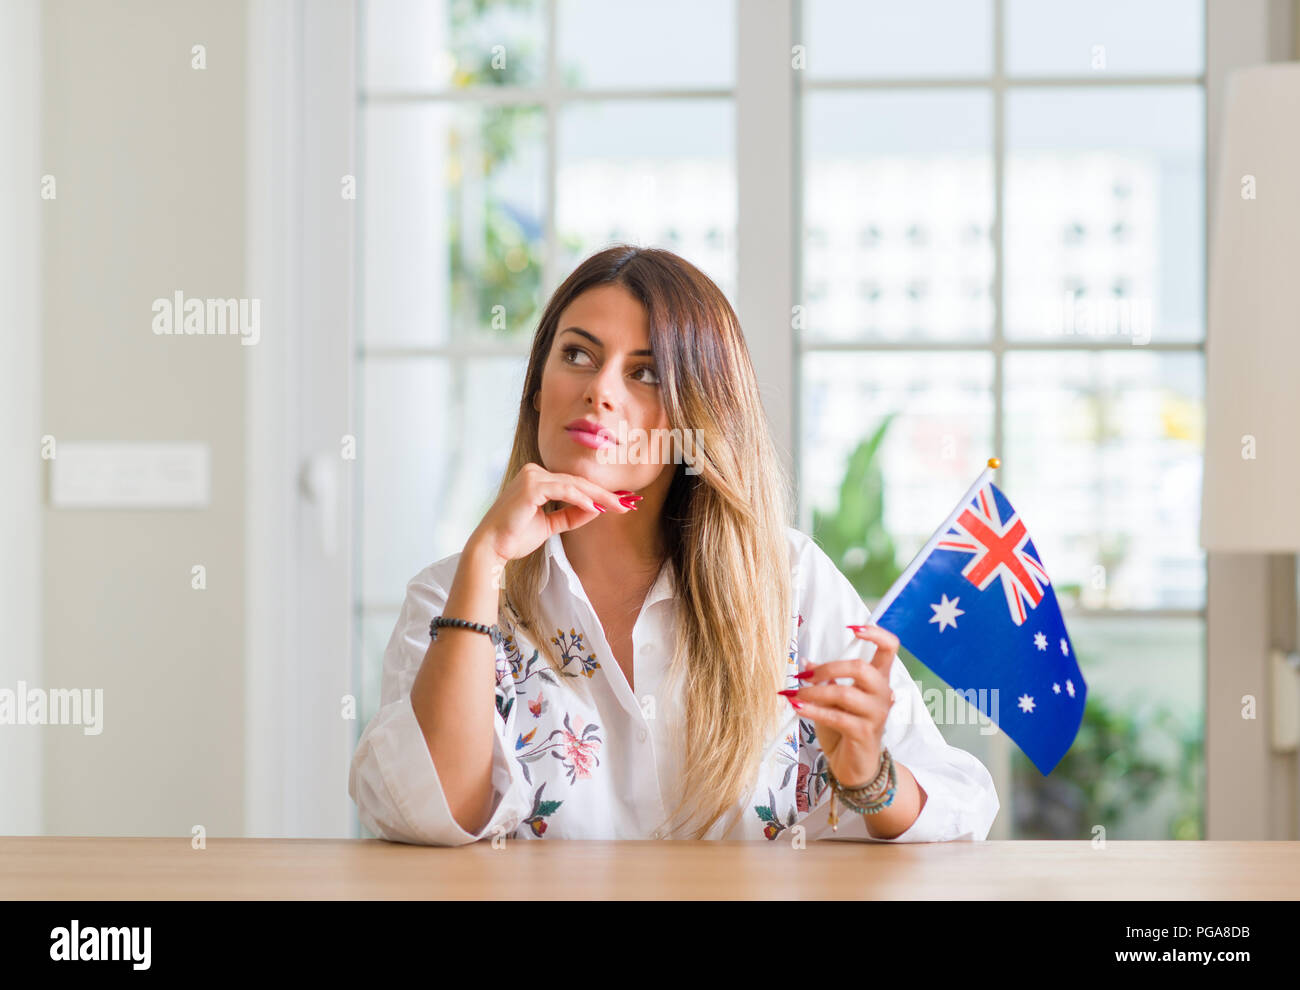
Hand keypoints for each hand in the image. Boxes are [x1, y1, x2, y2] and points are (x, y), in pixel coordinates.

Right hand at [468, 462, 636, 565]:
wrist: (492, 547)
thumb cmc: (516, 536)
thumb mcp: (551, 525)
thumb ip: (572, 514)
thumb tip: (598, 508)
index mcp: (538, 478)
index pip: (575, 484)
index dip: (599, 493)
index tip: (621, 502)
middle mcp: (534, 472)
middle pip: (578, 482)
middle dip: (605, 493)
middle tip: (628, 502)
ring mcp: (532, 476)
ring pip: (574, 484)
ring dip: (598, 496)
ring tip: (618, 505)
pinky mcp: (532, 485)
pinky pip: (563, 490)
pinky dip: (581, 498)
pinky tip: (596, 507)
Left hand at [783, 624, 899, 787]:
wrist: (854, 766)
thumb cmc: (844, 728)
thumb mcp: (832, 700)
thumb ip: (824, 680)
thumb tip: (805, 662)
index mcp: (878, 680)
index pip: (890, 649)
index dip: (875, 634)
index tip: (853, 628)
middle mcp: (882, 694)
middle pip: (862, 668)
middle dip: (828, 668)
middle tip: (804, 675)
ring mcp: (876, 714)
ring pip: (845, 693)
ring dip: (814, 692)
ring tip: (796, 695)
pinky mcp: (864, 733)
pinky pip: (836, 717)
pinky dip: (813, 710)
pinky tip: (798, 708)